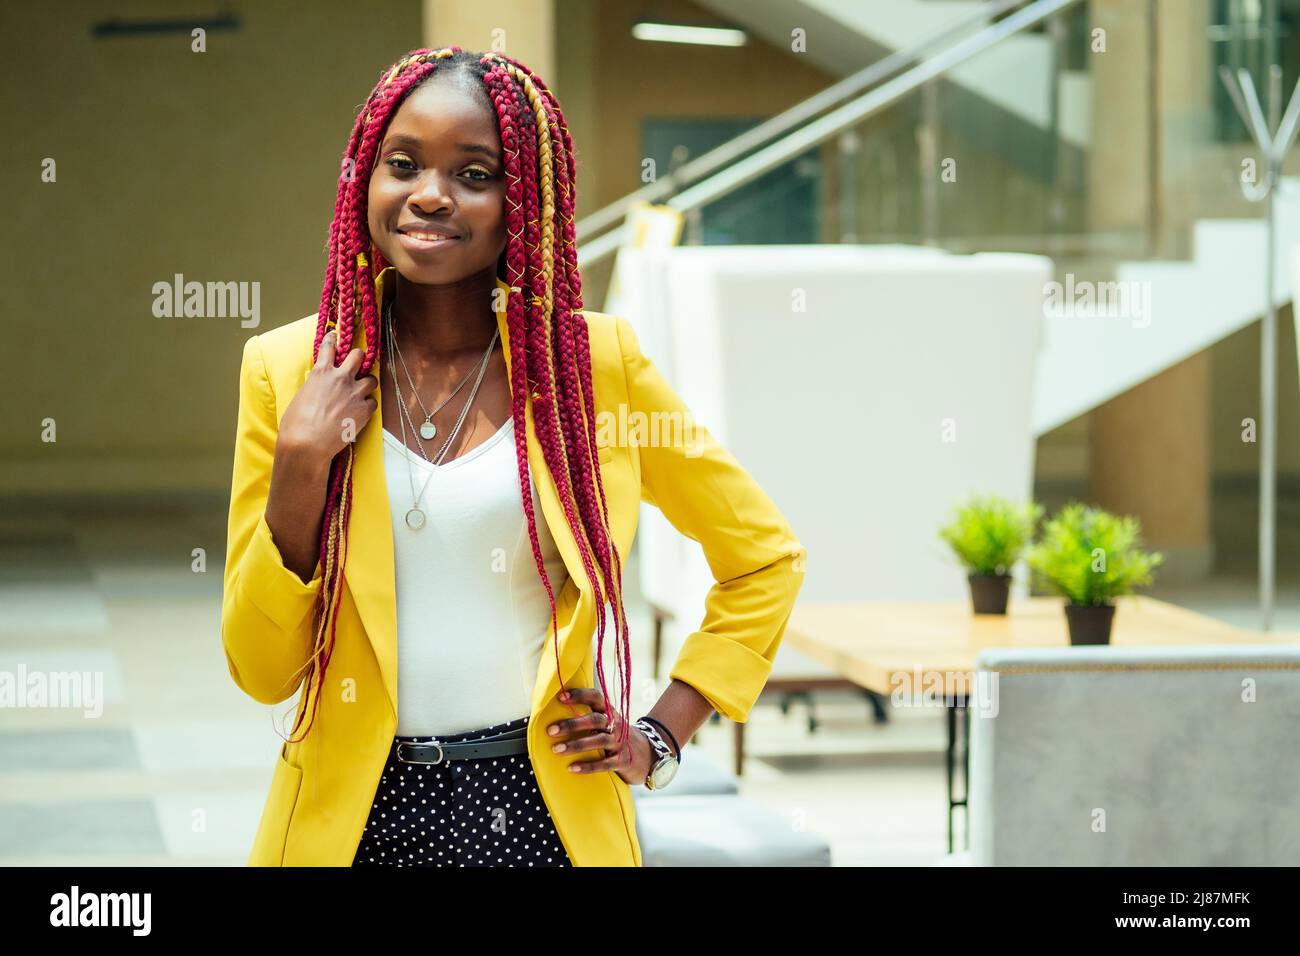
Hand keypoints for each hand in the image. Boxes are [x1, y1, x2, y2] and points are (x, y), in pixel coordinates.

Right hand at [278, 329, 378, 463]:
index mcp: (321, 372)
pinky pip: (373, 402)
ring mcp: (354, 393)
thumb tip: (319, 388)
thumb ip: (314, 387)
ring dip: (368, 384)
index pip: (329, 347)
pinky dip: (368, 406)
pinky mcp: (364, 410)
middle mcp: (340, 378)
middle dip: (359, 358)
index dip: (333, 339)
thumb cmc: (296, 423)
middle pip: (359, 356)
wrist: (307, 443)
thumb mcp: (301, 397)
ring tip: (362, 391)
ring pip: (372, 379)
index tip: (336, 334)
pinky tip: (362, 412)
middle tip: (358, 364)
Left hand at [546, 687, 653, 785]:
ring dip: (576, 745)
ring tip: (556, 749)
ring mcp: (620, 743)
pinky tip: (572, 768)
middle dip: (572, 724)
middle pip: (594, 720)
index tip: (560, 697)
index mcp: (610, 712)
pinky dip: (588, 766)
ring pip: (598, 741)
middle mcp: (616, 724)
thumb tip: (555, 715)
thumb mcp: (608, 723)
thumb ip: (589, 717)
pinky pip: (605, 764)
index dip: (579, 695)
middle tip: (550, 730)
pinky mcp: (623, 761)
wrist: (649, 755)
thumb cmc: (617, 736)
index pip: (596, 697)